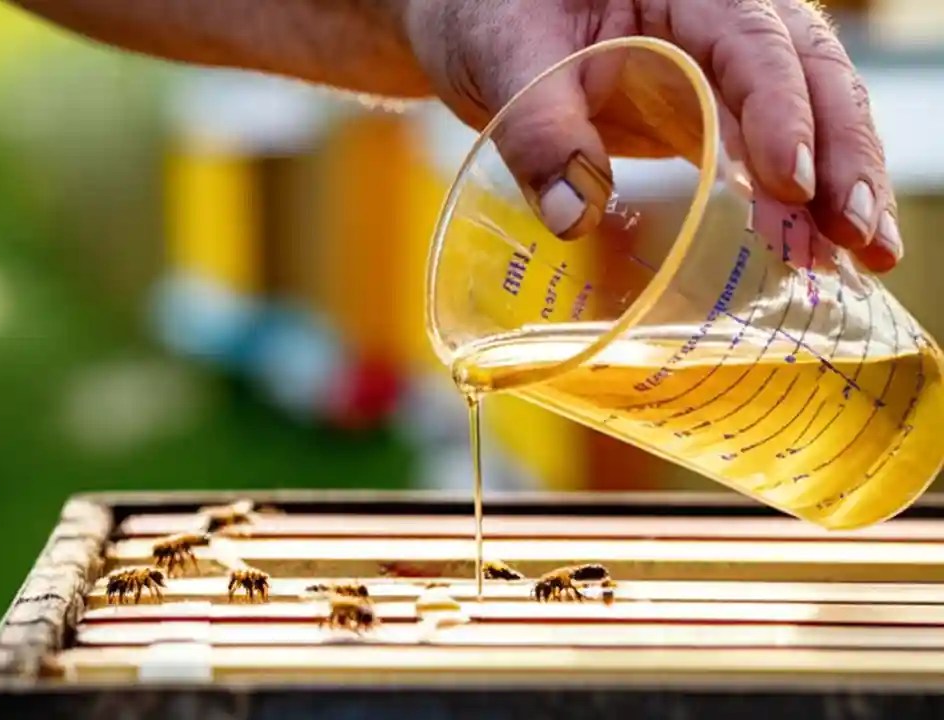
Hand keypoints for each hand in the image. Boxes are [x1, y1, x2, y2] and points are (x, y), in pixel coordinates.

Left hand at [402, 0, 899, 272]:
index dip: (779, 109)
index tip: (791, 181)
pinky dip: (802, 198)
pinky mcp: (713, 112)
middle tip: (861, 235)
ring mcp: (724, 67)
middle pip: (811, 76)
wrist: (482, 22)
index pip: (751, 40)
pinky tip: (823, 251)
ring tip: (868, 255)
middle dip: (844, 156)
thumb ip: (537, 127)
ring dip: (843, 184)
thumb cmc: (492, 18)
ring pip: (812, 111)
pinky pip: (773, 147)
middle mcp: (721, 20)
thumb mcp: (505, 58)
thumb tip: (570, 216)